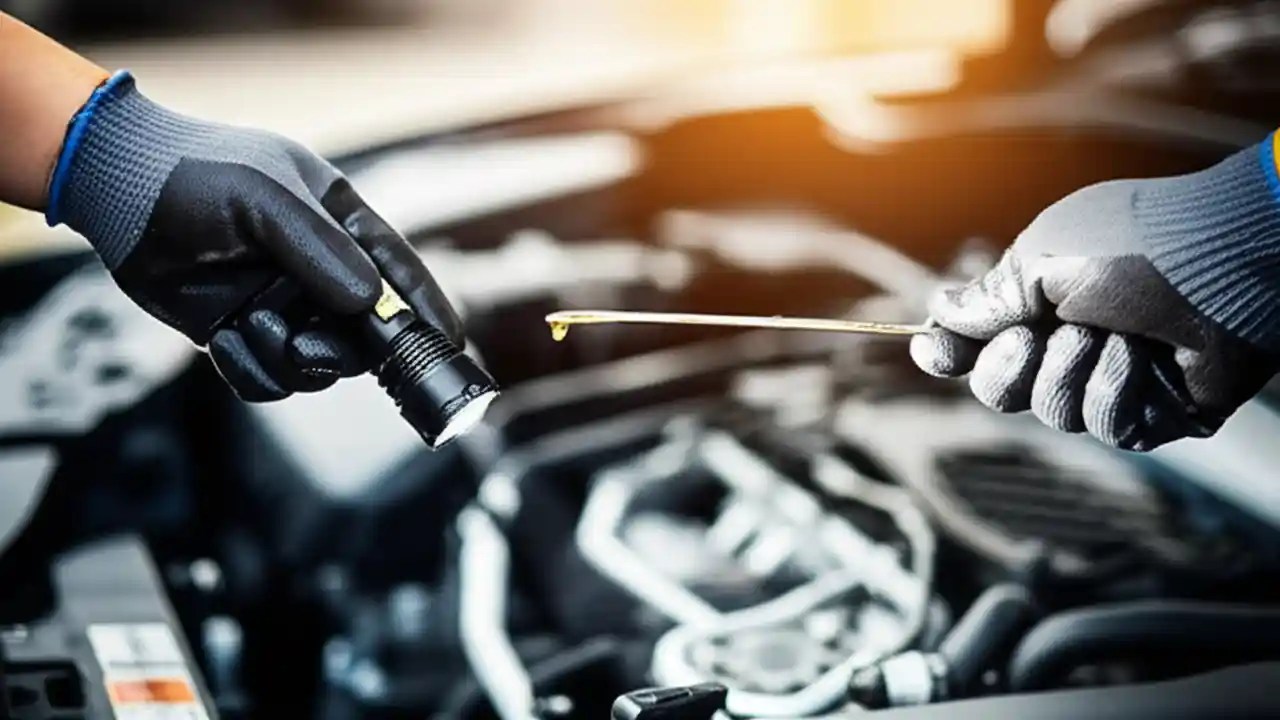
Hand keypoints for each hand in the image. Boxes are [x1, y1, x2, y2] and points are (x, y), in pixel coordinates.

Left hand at [46, 73, 462, 400]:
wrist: (115, 193)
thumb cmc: (195, 176)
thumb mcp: (265, 198)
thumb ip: (321, 249)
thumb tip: (371, 305)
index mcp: (340, 225)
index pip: (398, 271)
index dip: (425, 308)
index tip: (447, 342)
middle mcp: (318, 270)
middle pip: (366, 333)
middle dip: (346, 349)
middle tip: (312, 349)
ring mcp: (283, 305)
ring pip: (319, 364)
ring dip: (290, 359)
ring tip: (253, 328)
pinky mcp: (244, 334)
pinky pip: (270, 380)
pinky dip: (251, 370)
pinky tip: (224, 340)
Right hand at [910, 177, 1275, 450]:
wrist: (1229, 261)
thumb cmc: (1138, 245)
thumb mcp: (1045, 259)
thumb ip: (990, 296)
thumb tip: (937, 312)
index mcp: (1040, 302)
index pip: (976, 342)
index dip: (950, 352)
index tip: (934, 349)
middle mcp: (1071, 342)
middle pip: (1000, 390)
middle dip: (1010, 369)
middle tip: (1036, 336)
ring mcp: (1113, 380)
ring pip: (1052, 412)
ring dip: (1074, 372)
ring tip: (1115, 333)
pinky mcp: (1153, 413)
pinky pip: (1106, 426)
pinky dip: (1117, 390)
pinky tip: (1145, 358)